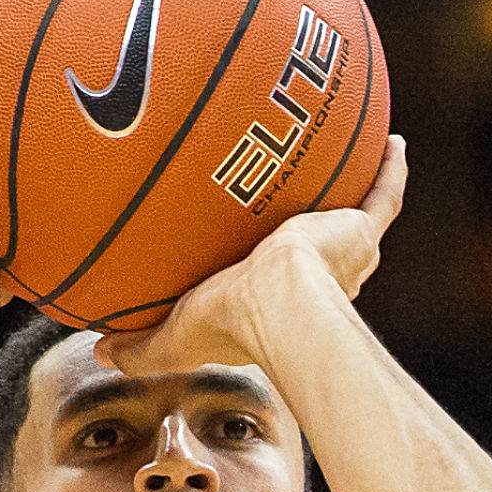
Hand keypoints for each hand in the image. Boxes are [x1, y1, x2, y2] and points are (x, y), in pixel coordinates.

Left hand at [93, 134, 407, 374]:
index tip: (265, 256)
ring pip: (355, 216)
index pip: (279, 285)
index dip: (272, 271)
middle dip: (320, 229)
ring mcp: (345, 251)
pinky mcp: (360, 229)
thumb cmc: (232, 325)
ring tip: (358, 163)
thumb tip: (99, 350)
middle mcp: (321, 279)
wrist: (280, 305)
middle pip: (323, 249)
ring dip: (356, 192)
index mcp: (281, 303)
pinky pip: (383, 194)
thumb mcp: (174, 337)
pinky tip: (392, 141)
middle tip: (310, 200)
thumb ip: (139, 345)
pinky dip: (389, 169)